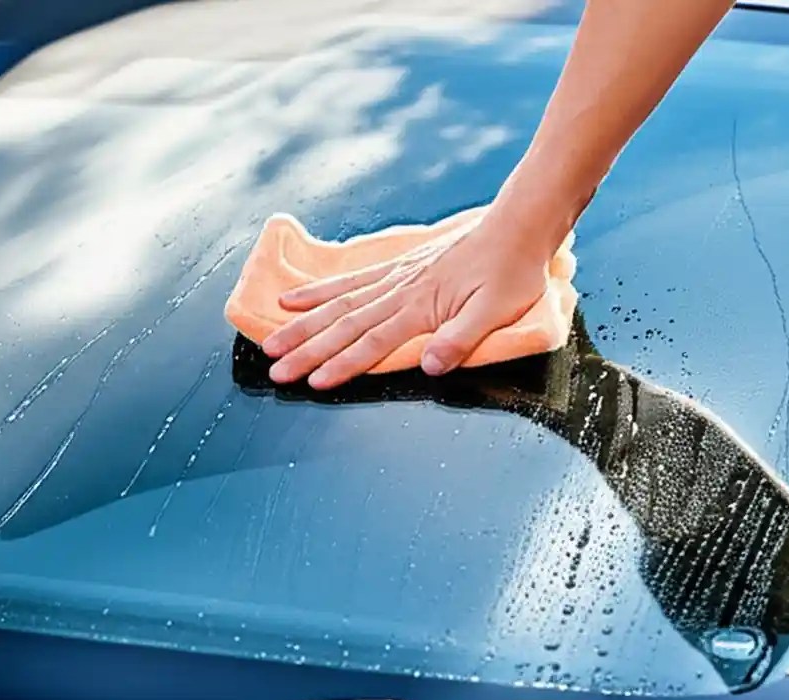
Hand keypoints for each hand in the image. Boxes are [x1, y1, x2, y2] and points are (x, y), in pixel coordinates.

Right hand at [262, 212, 562, 389]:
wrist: (516, 228)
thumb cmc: (512, 272)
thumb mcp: (497, 312)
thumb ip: (460, 339)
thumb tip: (430, 365)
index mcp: (421, 306)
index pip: (373, 342)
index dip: (342, 364)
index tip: (313, 382)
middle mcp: (399, 291)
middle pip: (344, 324)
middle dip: (308, 350)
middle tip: (276, 369)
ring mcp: (394, 277)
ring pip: (338, 303)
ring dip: (303, 324)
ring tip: (272, 340)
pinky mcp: (396, 267)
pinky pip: (350, 280)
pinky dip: (320, 291)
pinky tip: (296, 299)